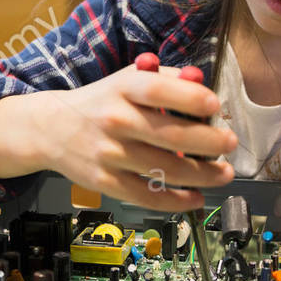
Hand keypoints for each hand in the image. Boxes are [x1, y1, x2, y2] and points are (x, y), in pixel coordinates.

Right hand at [0, 61, 236, 211]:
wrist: (51, 128)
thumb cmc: (101, 102)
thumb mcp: (126, 79)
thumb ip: (164, 79)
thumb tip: (204, 87)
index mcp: (121, 89)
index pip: (158, 90)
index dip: (190, 97)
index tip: (215, 105)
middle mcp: (115, 120)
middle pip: (169, 134)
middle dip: (209, 142)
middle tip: (229, 144)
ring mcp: (109, 154)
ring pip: (165, 169)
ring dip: (203, 175)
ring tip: (224, 173)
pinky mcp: (105, 182)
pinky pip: (147, 195)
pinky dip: (176, 200)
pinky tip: (196, 197)